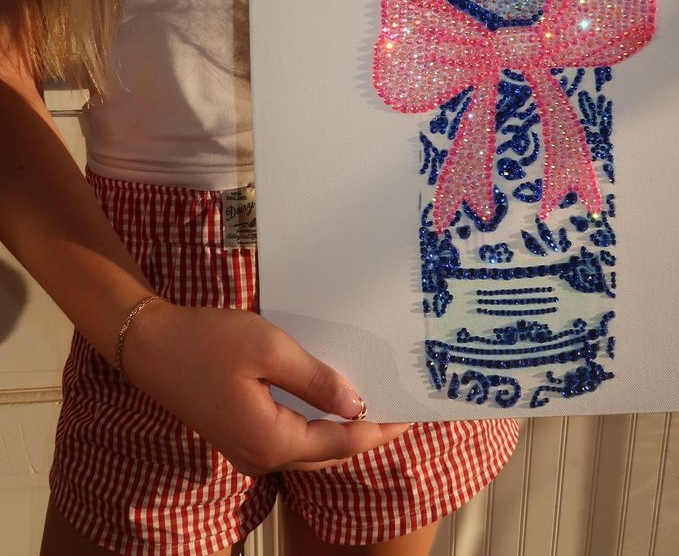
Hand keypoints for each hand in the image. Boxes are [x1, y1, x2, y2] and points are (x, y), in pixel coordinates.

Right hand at [122, 301, 410, 474]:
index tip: (410, 414)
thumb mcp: (269, 349)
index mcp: (272, 441)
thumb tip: (356, 405)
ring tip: (373, 402)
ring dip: (341, 429)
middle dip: (366, 432)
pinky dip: (316, 422)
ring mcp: (246, 449)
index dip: (379, 429)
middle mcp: (261, 456)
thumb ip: (315, 381)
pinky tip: (329, 400)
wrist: (149, 345)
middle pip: (328, 451)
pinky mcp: (238, 435)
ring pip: (309, 446)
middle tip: (398, 408)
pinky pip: (289, 436)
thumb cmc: (207, 340)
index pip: (342, 443)